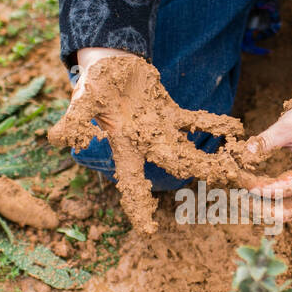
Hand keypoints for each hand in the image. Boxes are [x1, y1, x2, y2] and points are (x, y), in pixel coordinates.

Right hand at [49, 51, 245, 233]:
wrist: (109, 60)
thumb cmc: (94, 82)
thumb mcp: (81, 100)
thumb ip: (73, 121)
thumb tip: (55, 139)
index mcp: (125, 147)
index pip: (131, 183)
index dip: (138, 206)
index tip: (148, 231)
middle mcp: (145, 144)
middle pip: (175, 164)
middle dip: (199, 172)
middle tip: (226, 179)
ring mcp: (160, 130)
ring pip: (190, 147)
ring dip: (212, 156)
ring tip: (235, 165)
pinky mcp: (171, 113)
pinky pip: (196, 122)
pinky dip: (214, 125)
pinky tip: (236, 130)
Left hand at [244, 83, 291, 223]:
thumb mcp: (286, 126)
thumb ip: (265, 141)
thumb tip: (243, 153)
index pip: (284, 190)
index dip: (261, 190)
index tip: (242, 183)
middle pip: (288, 212)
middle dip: (263, 210)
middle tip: (240, 201)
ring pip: (288, 208)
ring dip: (266, 207)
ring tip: (243, 199)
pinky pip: (288, 197)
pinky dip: (271, 198)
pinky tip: (253, 189)